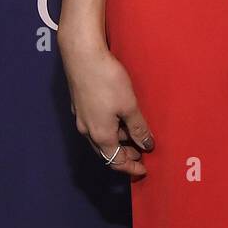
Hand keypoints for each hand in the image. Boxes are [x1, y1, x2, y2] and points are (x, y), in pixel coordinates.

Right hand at [60, 34, 153, 178]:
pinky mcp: (81, 105)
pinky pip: (96, 125)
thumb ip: (138, 127)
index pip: (115, 161)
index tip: (144, 170)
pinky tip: (120, 117)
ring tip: (134, 134)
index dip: (130, 168)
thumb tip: (147, 146)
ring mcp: (81, 118)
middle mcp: (87, 130)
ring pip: (101, 138)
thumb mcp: (129, 105)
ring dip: (117, 141)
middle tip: (142, 152)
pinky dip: (110, 128)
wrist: (83, 57)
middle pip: (106, 152)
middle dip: (124, 155)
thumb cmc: (108, 81)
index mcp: (100, 135)